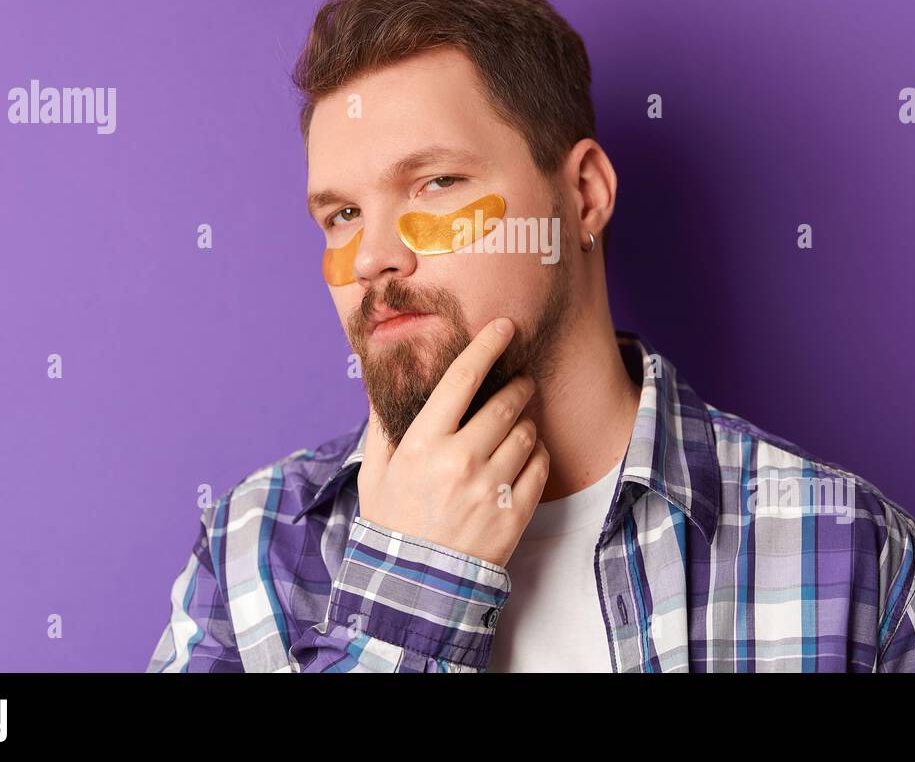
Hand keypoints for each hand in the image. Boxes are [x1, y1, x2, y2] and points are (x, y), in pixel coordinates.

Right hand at [356, 317, 549, 568]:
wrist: (414, 588)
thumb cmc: (392, 523)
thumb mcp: (374, 473)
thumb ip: (381, 426)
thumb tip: (382, 385)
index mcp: (423, 444)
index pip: (462, 378)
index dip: (486, 345)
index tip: (503, 326)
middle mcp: (460, 461)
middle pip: (505, 402)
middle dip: (518, 385)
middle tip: (519, 381)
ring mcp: (490, 488)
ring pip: (526, 433)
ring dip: (526, 421)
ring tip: (517, 423)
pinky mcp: (514, 513)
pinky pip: (540, 467)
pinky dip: (537, 454)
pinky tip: (524, 456)